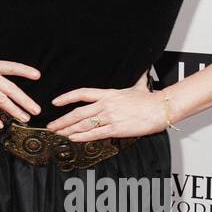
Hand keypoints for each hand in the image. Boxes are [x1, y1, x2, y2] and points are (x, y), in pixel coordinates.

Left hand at [44, 69, 170, 139]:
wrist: (160, 109)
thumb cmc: (150, 100)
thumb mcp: (139, 86)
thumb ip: (136, 80)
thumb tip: (141, 72)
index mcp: (108, 94)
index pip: (82, 94)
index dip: (67, 97)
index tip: (55, 102)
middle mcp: (106, 105)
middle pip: (78, 112)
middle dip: (62, 120)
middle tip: (51, 126)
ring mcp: (110, 117)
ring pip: (83, 124)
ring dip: (68, 130)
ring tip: (58, 134)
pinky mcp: (116, 129)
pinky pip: (95, 134)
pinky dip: (81, 137)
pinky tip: (72, 139)